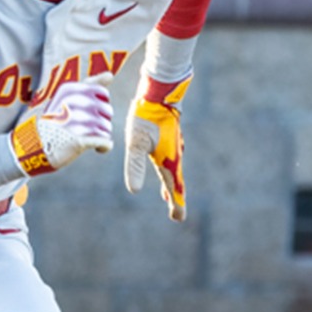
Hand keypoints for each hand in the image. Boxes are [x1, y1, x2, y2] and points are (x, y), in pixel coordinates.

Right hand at [10, 81, 112, 175]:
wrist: (30, 149)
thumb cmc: (51, 122)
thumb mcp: (64, 98)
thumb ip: (88, 85)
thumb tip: (110, 74)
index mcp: (68, 91)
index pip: (102, 93)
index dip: (102, 104)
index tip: (92, 112)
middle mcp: (72, 104)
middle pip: (106, 111)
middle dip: (104, 120)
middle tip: (92, 128)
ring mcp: (75, 123)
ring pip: (106, 127)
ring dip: (103, 134)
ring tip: (93, 138)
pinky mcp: (79, 141)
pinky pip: (104, 141)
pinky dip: (105, 146)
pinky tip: (99, 148)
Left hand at [124, 76, 189, 220]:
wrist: (159, 93)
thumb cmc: (145, 118)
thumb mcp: (135, 143)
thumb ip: (135, 167)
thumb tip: (134, 190)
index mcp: (168, 161)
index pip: (174, 188)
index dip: (176, 204)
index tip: (178, 218)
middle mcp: (174, 156)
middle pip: (176, 182)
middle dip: (175, 197)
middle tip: (176, 213)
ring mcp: (174, 146)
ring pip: (174, 170)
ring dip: (172, 185)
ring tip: (168, 196)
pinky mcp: (170, 137)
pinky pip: (172, 159)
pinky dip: (169, 170)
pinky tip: (165, 167)